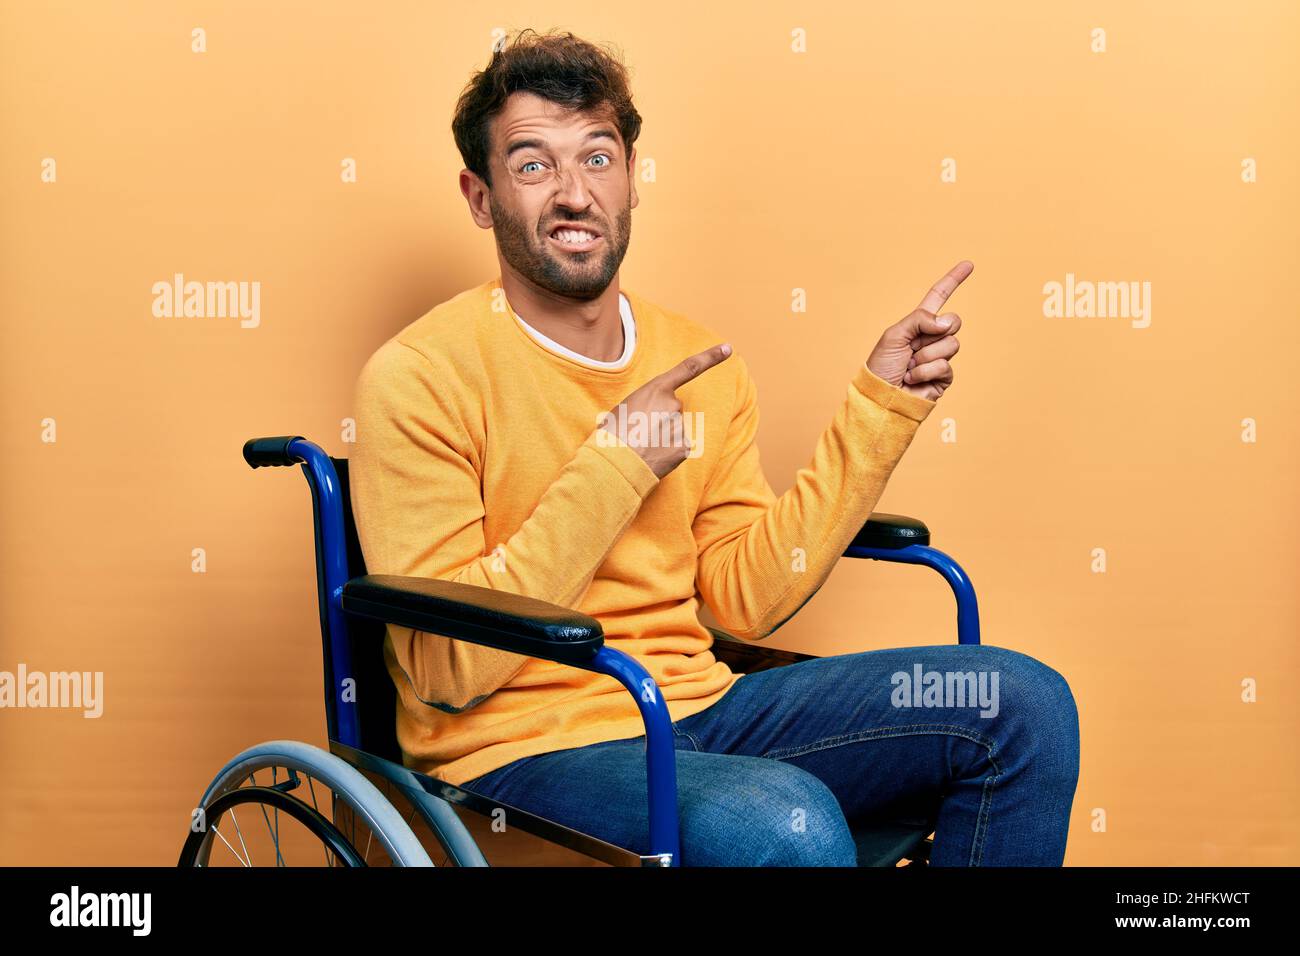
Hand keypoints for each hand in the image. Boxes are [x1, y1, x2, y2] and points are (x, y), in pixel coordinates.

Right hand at [600, 343, 732, 478]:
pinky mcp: (684, 447)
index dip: (711, 357)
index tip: (727, 349)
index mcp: (656, 389)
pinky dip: (667, 452)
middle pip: (673, 409)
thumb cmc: (613, 434)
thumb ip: (647, 405)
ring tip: (642, 445)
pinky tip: (653, 456)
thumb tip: (653, 419)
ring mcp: (680, 425)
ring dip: (662, 436)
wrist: (615, 463)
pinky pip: (678, 446)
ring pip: (674, 429)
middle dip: (660, 419)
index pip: (689, 368)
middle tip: (640, 431)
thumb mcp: (625, 407)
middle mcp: (673, 404)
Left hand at [866, 260, 970, 400]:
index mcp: (918, 324)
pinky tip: (913, 380)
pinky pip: (945, 366)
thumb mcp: (894, 335)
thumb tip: (946, 321)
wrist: (882, 397)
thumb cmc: (882, 367)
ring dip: (925, 357)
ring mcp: (940, 357)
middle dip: (935, 332)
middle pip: (954, 321)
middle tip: (914, 347)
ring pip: (951, 344)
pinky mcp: (944, 377)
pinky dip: (926, 372)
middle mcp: (932, 338)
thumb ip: (920, 320)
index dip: (953, 280)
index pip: (938, 297)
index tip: (969, 264)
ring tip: (909, 367)